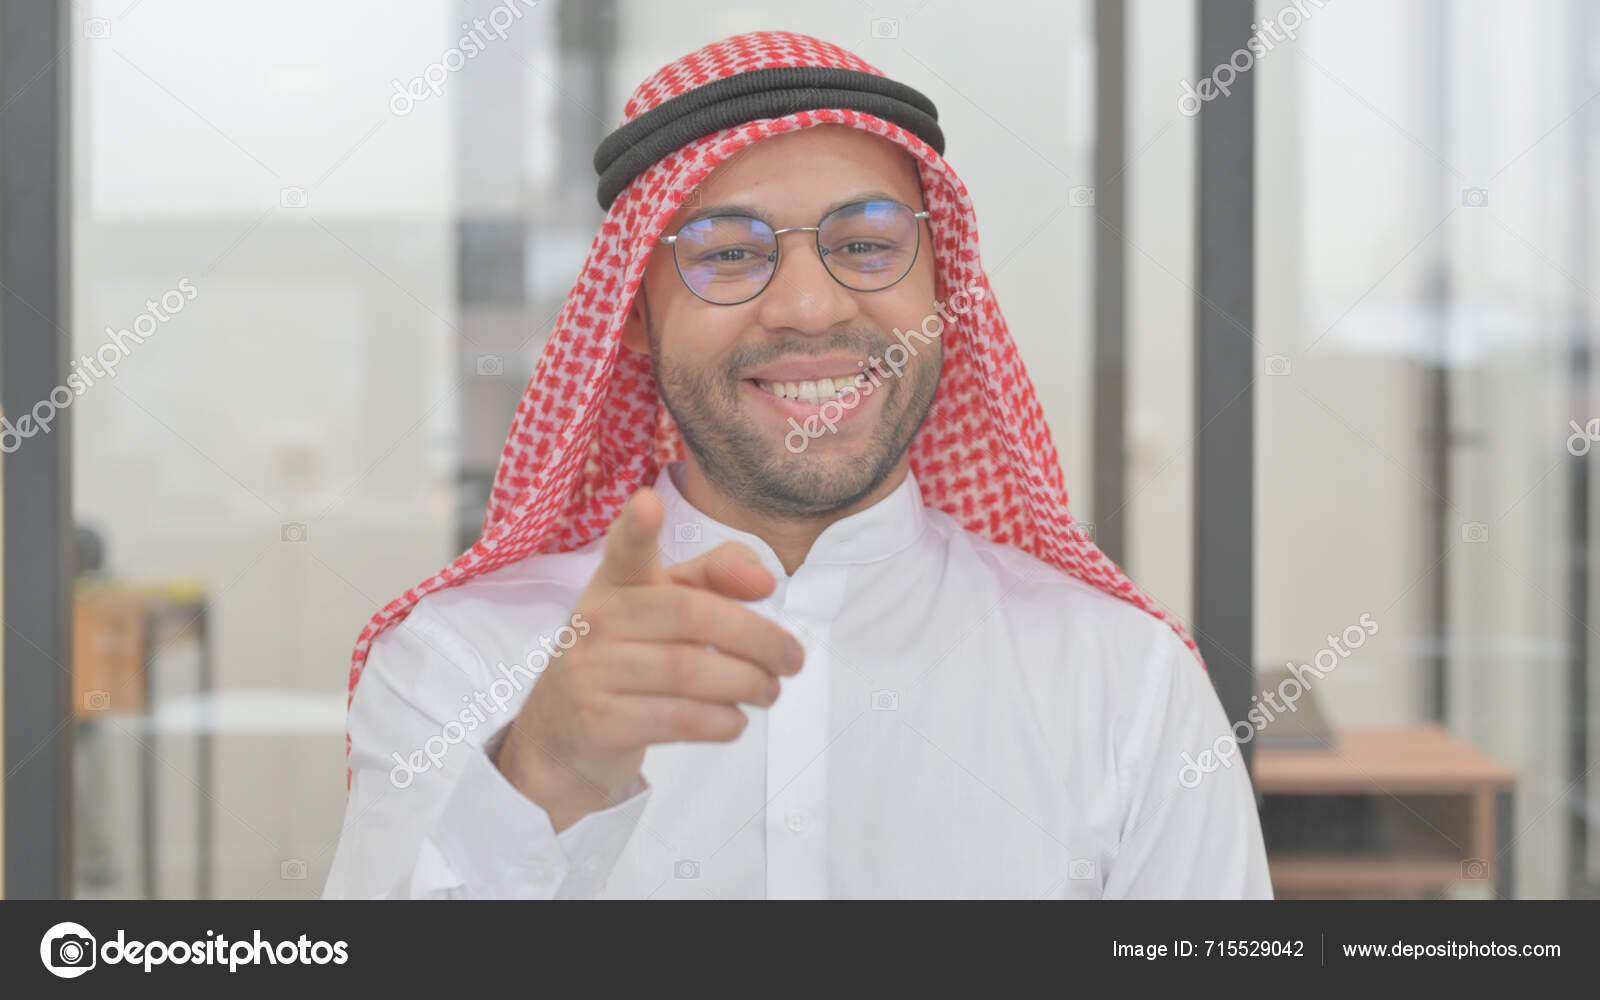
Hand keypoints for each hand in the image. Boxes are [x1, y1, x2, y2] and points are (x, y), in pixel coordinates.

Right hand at [494, 487, 802, 830]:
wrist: (565, 732)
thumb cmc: (631, 655)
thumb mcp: (665, 606)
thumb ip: (716, 577)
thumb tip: (763, 579)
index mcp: (616, 582)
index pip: (626, 548)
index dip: (637, 526)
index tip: (648, 502)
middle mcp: (598, 620)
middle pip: (692, 615)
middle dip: (758, 638)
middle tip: (792, 658)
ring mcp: (592, 672)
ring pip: (691, 672)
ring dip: (749, 684)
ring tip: (769, 690)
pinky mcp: (601, 723)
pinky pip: (681, 719)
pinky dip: (724, 720)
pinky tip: (735, 718)